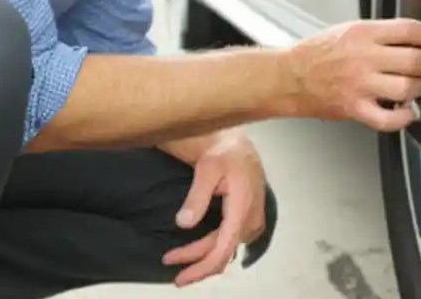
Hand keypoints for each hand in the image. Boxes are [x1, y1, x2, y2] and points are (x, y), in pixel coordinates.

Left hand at [161, 132, 266, 286]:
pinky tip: (199, 253)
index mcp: (242, 209)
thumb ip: (197, 196)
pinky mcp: (249, 222)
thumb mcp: (207, 168)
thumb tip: (183, 224)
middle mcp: (250, 221)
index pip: (222, 249)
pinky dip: (214, 251)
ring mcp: (252, 223)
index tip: (178, 274)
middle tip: (168, 262)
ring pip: (226, 250)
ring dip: (203, 259)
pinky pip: (230, 243)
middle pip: (221, 253)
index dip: (199, 265)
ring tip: (179, 261)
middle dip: (195, 264)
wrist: (239, 146)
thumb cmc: (223, 153)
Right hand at [286, 18, 420, 131]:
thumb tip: (417, 39)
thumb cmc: (319, 52)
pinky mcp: (355, 108)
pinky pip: (389, 119)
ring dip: (419, 88)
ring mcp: (360, 85)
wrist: (290, 77)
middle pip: (416, 60)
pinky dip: (404, 117)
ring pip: (408, 88)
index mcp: (364, 33)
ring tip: (415, 86)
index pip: (411, 30)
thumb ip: (381, 34)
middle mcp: (364, 57)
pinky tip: (406, 112)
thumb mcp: (350, 30)